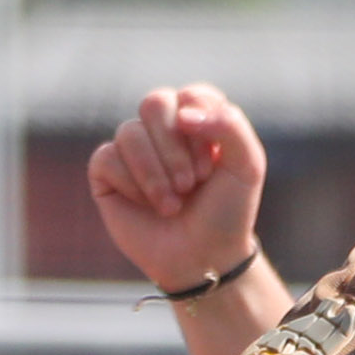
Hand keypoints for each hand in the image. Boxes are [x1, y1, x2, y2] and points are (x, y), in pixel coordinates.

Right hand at [89, 84, 263, 294]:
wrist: (203, 258)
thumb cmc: (226, 212)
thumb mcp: (247, 166)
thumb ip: (230, 125)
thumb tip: (182, 113)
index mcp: (196, 117)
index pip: (191, 96)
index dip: (201, 131)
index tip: (210, 169)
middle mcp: (162, 126)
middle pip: (155, 103)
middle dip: (174, 150)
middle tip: (190, 185)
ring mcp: (133, 147)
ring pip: (129, 132)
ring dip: (155, 174)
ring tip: (171, 205)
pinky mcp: (107, 171)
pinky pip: (107, 158)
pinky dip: (131, 185)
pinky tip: (145, 205)